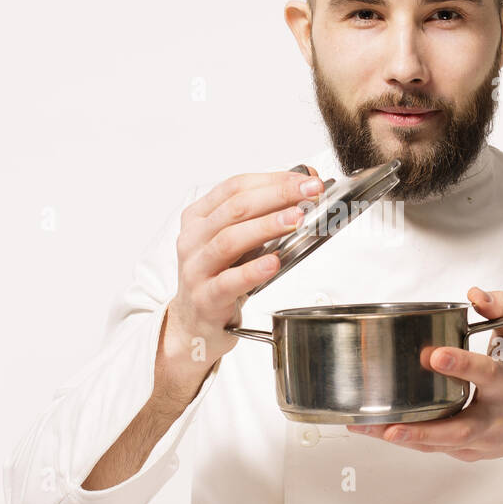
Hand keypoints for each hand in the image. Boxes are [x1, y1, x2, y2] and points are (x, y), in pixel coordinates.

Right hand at [159, 167, 324, 398]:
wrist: (194, 322)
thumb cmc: (219, 276)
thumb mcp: (237, 241)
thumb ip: (264, 215)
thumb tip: (305, 186)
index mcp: (199, 217)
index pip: (235, 187)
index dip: (273, 180)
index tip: (306, 180)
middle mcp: (193, 239)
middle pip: (234, 208)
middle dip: (276, 196)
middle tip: (309, 193)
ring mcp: (196, 268)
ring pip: (229, 240)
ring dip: (266, 227)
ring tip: (296, 219)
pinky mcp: (205, 298)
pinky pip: (229, 281)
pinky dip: (253, 270)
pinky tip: (274, 262)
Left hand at [347, 287, 502, 463]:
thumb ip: (501, 310)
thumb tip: (474, 294)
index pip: (488, 373)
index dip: (463, 364)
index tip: (435, 355)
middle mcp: (495, 418)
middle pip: (461, 428)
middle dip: (427, 430)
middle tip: (393, 426)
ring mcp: (480, 441)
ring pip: (439, 444)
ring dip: (402, 438)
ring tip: (365, 426)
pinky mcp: (465, 453)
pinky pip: (432, 448)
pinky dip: (403, 440)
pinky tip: (372, 428)